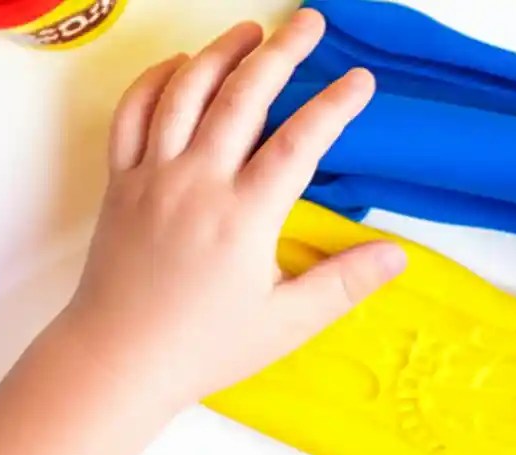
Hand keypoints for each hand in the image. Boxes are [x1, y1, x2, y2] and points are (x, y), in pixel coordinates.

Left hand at [56, 9, 404, 410]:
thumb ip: (344, 283)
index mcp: (245, 216)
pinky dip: (155, 82)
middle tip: (310, 22)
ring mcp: (153, 177)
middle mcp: (197, 183)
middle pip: (243, 98)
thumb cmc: (205, 346)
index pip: (299, 143)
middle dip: (281, 53)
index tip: (361, 79)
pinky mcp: (120, 184)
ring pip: (185, 94)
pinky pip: (132, 116)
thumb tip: (398, 255)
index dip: (335, 106)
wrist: (117, 359)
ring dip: (220, 54)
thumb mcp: (287, 322)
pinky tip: (179, 66)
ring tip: (251, 31)